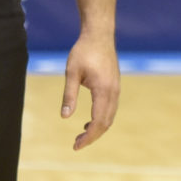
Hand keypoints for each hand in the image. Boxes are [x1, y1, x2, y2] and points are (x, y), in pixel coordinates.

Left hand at [60, 30, 120, 148]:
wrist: (99, 34)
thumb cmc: (83, 51)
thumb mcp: (72, 73)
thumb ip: (69, 96)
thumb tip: (64, 117)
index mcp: (103, 90)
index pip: (98, 121)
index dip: (88, 137)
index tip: (75, 145)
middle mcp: (113, 92)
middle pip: (106, 123)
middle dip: (92, 136)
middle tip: (76, 144)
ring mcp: (116, 89)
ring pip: (110, 117)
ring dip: (98, 129)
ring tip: (81, 136)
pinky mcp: (115, 86)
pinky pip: (111, 109)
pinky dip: (101, 119)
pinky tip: (89, 121)